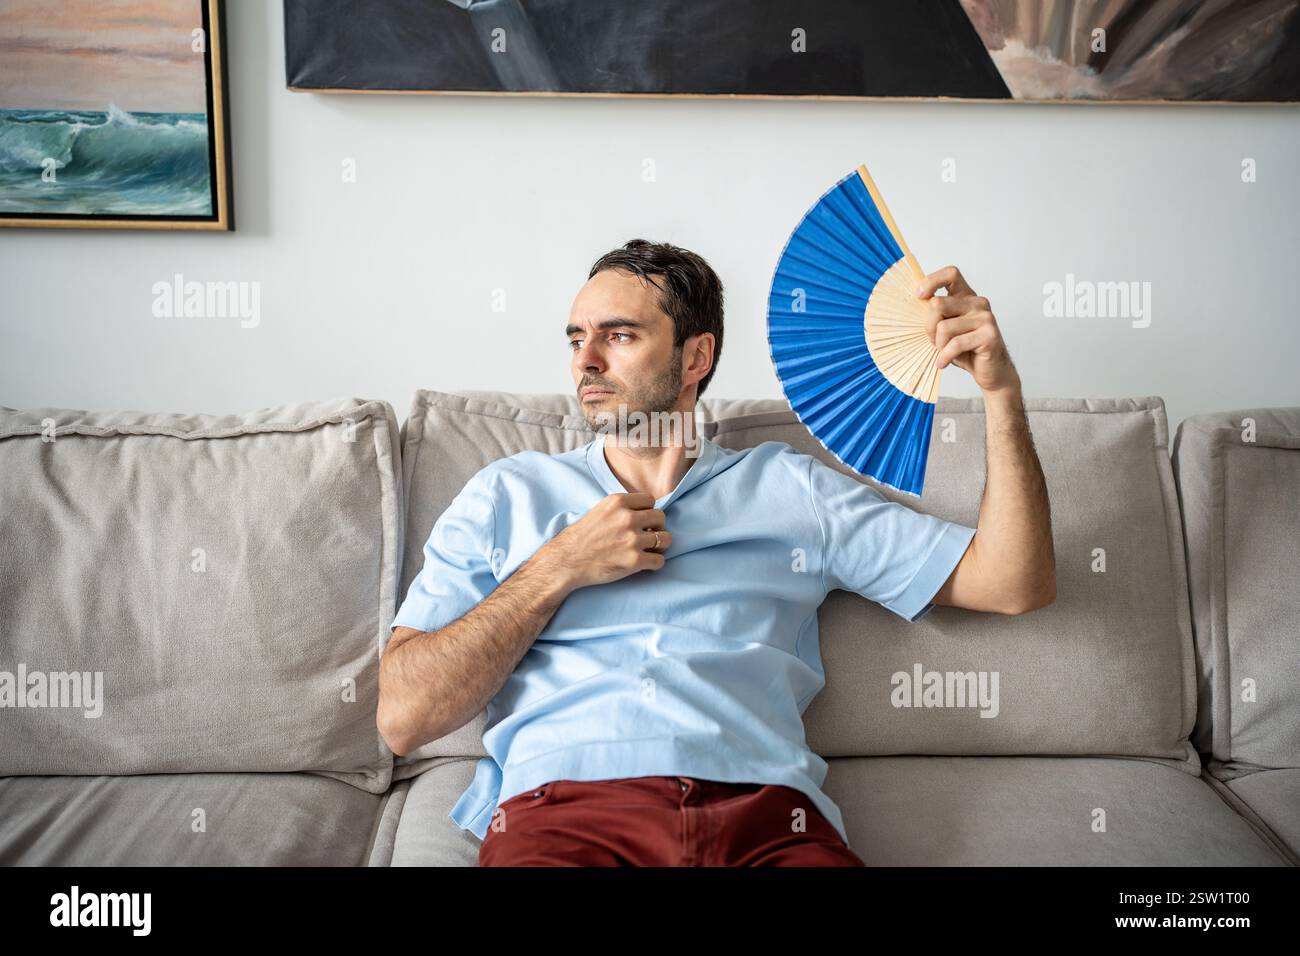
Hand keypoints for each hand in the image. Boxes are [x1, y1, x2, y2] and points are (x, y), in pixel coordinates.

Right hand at [537, 492, 670, 591]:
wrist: (566, 561)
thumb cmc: (580, 538)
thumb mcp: (600, 511)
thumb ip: (621, 508)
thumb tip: (645, 512)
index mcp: (618, 502)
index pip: (650, 500)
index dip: (648, 511)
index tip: (642, 521)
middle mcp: (627, 518)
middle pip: (661, 517)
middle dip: (657, 527)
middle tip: (648, 536)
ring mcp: (632, 540)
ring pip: (666, 539)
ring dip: (660, 545)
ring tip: (651, 550)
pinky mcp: (634, 561)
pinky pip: (659, 561)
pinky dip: (655, 564)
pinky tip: (646, 564)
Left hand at [915, 265, 1019, 393]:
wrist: (990, 371)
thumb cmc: (966, 350)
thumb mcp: (946, 330)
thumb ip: (936, 315)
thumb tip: (917, 304)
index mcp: (966, 297)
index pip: (951, 274)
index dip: (932, 281)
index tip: (919, 295)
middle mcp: (978, 303)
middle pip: (938, 304)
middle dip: (929, 327)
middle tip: (934, 341)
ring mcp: (985, 318)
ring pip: (944, 327)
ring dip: (938, 345)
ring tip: (944, 354)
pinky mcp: (989, 335)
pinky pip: (955, 344)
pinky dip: (945, 357)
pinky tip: (943, 363)